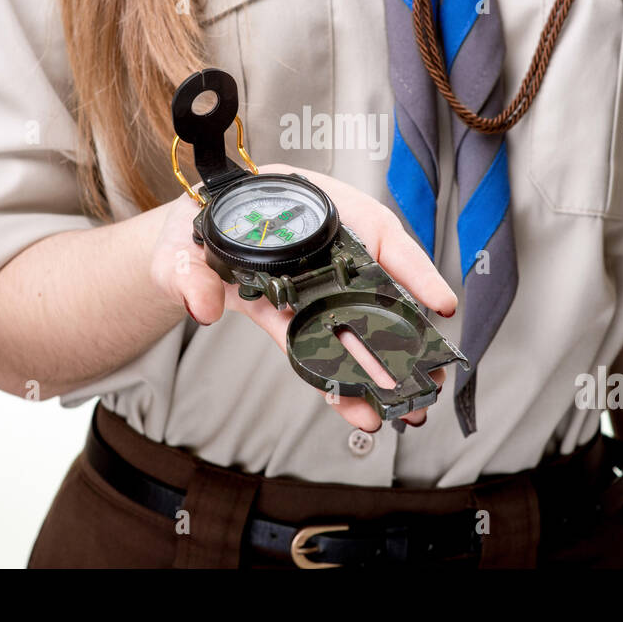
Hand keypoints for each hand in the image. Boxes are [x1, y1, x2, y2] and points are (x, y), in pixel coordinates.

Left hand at [149, 163, 457, 431]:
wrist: (183, 240)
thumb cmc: (197, 222)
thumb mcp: (182, 241)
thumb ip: (188, 270)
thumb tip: (201, 305)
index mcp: (315, 213)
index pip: (377, 234)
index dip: (413, 269)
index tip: (440, 303)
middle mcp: (325, 250)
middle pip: (378, 292)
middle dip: (407, 339)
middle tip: (430, 379)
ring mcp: (313, 286)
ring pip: (356, 329)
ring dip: (378, 369)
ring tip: (399, 409)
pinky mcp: (294, 318)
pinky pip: (322, 351)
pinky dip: (338, 379)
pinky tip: (354, 406)